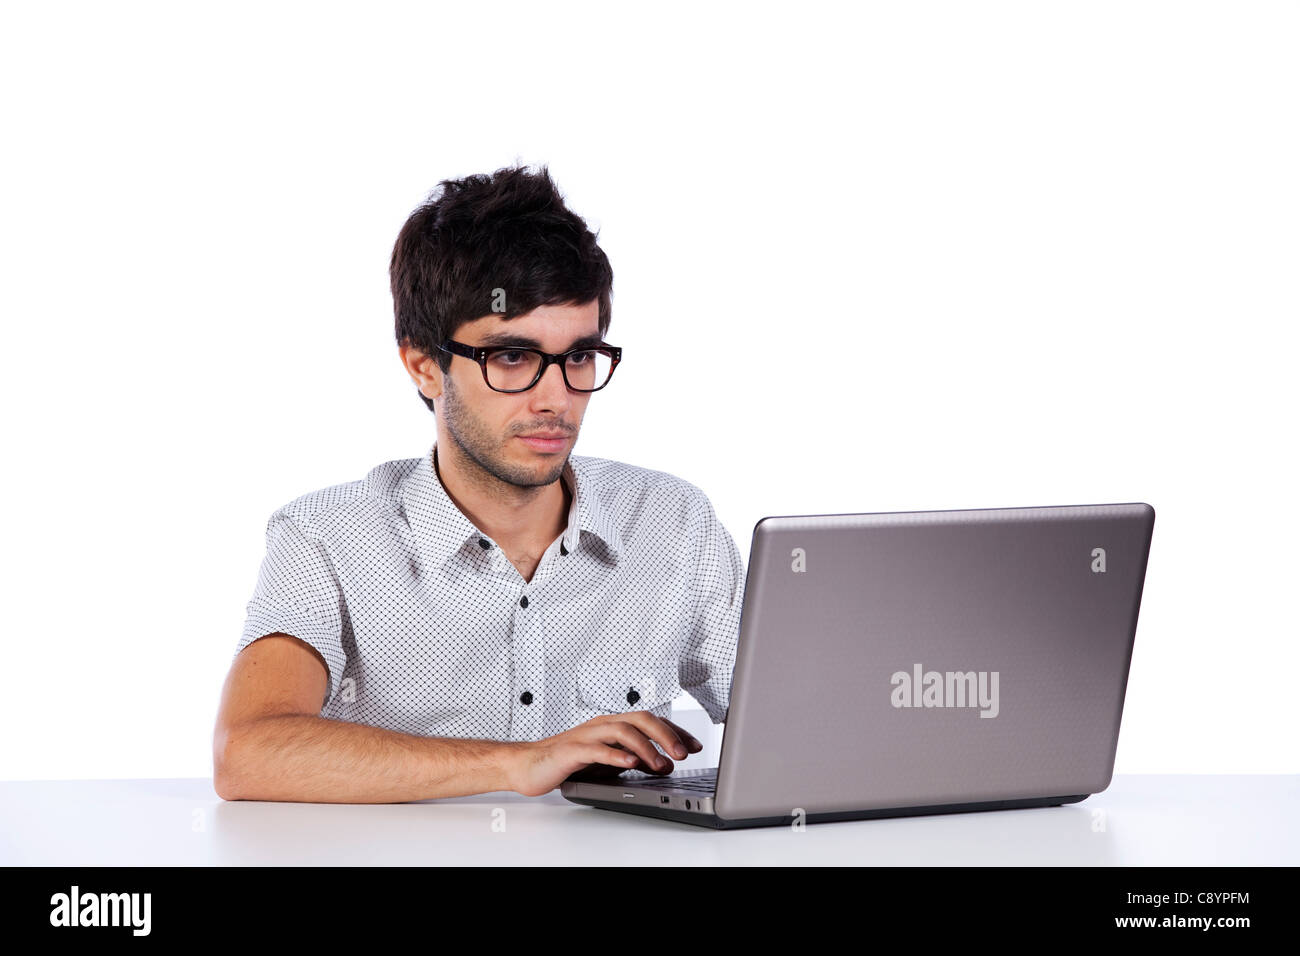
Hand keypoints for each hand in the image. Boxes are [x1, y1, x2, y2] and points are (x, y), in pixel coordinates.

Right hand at [506, 712, 702, 796]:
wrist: (528, 764)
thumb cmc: (567, 761)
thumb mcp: (608, 760)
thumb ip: (634, 759)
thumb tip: (664, 764)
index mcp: (612, 724)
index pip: (651, 720)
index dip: (675, 731)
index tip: (695, 745)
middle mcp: (601, 724)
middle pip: (640, 719)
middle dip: (666, 735)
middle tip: (684, 754)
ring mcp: (586, 735)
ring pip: (622, 730)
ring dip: (646, 748)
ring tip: (662, 764)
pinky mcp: (571, 750)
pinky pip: (596, 749)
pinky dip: (616, 756)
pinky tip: (630, 765)